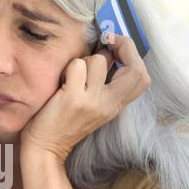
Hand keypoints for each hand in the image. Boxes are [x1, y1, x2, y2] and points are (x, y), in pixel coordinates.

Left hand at [20, 31, 150, 162]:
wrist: (45, 148)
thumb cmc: (64, 123)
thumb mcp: (94, 106)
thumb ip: (105, 84)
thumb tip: (108, 52)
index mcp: (115, 106)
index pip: (143, 79)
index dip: (134, 55)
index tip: (118, 46)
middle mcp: (109, 104)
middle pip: (135, 68)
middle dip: (124, 45)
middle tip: (107, 41)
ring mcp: (93, 101)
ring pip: (99, 60)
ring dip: (84, 60)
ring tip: (74, 74)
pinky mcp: (74, 98)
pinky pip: (77, 65)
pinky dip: (68, 67)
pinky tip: (62, 81)